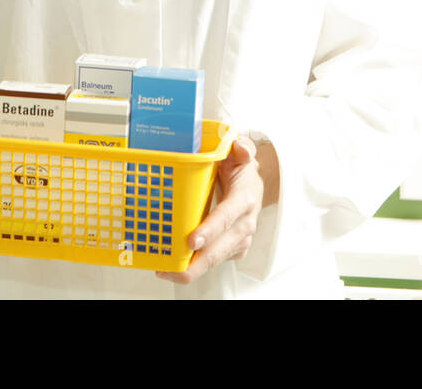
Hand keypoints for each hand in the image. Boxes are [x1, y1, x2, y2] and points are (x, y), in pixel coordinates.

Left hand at [156, 136, 263, 284]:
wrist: (254, 184)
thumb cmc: (240, 169)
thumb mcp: (240, 153)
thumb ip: (242, 147)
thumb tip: (241, 148)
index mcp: (245, 198)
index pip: (227, 216)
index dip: (210, 230)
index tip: (193, 241)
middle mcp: (245, 222)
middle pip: (221, 247)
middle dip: (198, 262)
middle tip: (176, 269)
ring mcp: (240, 238)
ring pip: (217, 258)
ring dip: (193, 268)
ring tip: (167, 272)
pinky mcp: (233, 248)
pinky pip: (215, 260)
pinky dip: (196, 266)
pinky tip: (175, 269)